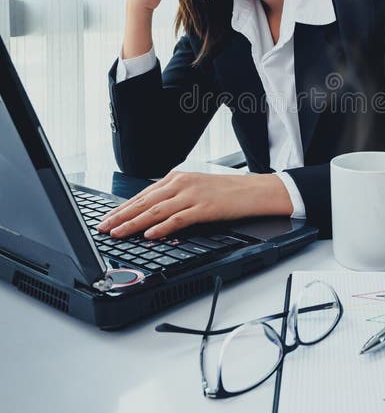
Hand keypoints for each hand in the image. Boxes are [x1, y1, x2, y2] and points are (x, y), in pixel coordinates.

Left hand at [96, 170, 292, 239]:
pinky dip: (162, 227)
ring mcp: (192, 195)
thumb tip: (151, 214)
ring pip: (156, 211)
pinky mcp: (204, 207)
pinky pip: (178, 218)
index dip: (122, 208)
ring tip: (119, 233)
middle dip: (121, 216)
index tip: (107, 219)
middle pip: (144, 202)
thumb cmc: (226, 191)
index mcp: (176, 178)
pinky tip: (149, 234)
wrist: (252, 190)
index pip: (142, 195)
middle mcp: (181, 184)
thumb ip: (173, 197)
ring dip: (134, 223)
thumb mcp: (195, 188)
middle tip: (104, 227)